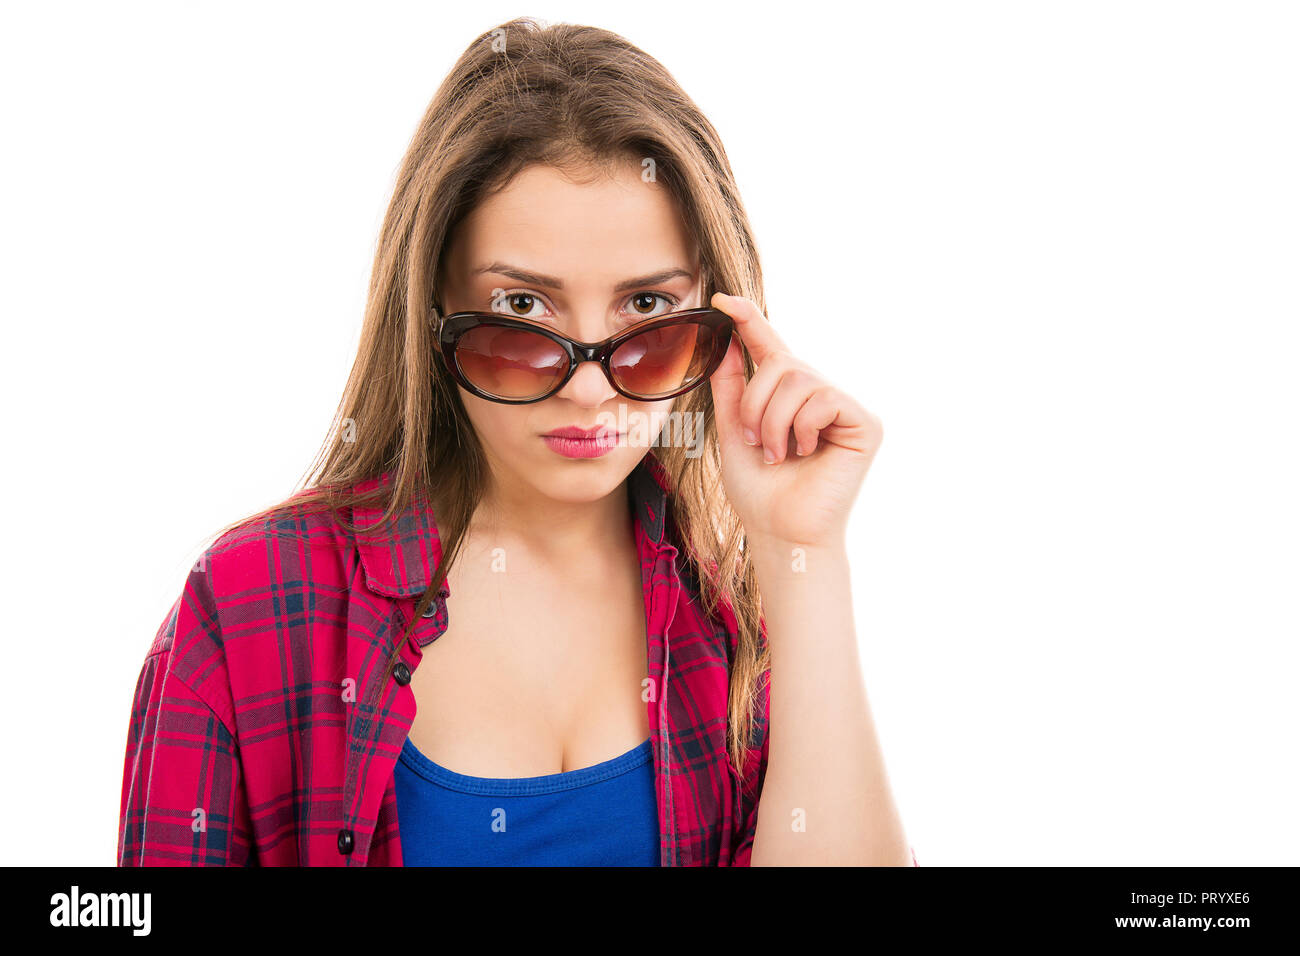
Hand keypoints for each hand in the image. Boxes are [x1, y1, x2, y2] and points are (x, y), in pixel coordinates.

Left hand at [707, 292, 883, 548]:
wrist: (780, 532)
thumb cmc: (759, 491)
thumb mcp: (734, 431)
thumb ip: (731, 386)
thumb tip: (727, 339)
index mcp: (789, 398)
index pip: (770, 348)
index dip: (749, 321)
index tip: (722, 300)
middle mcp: (820, 396)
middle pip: (781, 363)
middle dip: (755, 401)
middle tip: (756, 441)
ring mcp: (844, 408)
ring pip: (799, 378)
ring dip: (774, 419)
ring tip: (779, 453)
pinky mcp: (864, 423)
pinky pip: (823, 397)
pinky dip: (801, 426)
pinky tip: (805, 453)